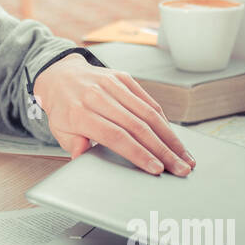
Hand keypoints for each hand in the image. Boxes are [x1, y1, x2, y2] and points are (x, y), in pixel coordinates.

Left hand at [33, 55, 194, 174]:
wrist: (60, 75)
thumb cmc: (63, 109)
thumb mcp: (59, 131)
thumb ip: (73, 145)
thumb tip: (82, 158)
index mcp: (79, 112)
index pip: (115, 136)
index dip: (138, 153)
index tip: (156, 169)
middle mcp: (98, 96)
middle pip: (137, 126)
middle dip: (163, 150)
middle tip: (182, 169)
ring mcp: (113, 84)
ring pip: (148, 113)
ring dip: (170, 138)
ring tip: (186, 157)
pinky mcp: (124, 78)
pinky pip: (148, 101)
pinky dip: (164, 121)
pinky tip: (174, 138)